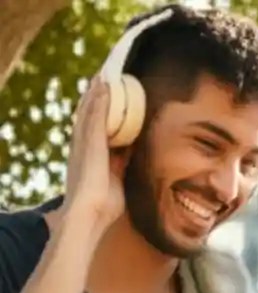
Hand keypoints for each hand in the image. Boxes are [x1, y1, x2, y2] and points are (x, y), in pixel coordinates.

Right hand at [63, 77, 124, 237]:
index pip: (98, 130)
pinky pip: (94, 116)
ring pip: (90, 112)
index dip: (101, 113)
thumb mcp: (119, 179)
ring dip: (96, 93)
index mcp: (91, 156)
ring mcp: (84, 143)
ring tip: (103, 75)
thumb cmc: (105, 205)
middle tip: (104, 79)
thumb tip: (134, 153)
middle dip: (96, 99)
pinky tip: (104, 86)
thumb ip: (123, 164)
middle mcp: (84, 146)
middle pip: (90, 116)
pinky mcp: (89, 142)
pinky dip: (99, 100)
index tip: (109, 98)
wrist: (91, 213)